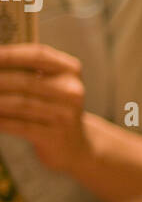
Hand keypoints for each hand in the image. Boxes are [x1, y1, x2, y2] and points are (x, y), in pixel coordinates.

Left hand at [0, 43, 88, 170]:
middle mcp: (71, 91)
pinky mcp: (53, 136)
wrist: (75, 146)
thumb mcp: (52, 84)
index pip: (38, 55)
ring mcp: (64, 115)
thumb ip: (28, 70)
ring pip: (20, 104)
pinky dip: (1, 121)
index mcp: (70, 71)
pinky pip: (20, 125)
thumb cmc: (54, 108)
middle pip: (25, 81)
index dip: (10, 54)